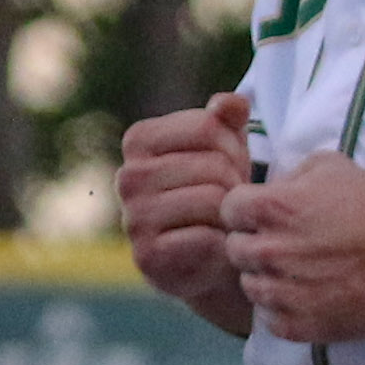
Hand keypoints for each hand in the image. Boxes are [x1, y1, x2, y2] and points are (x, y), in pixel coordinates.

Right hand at [120, 92, 253, 316]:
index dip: (234, 148)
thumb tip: (232, 104)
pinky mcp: (147, 256)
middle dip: (237, 184)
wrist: (209, 259)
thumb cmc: (217, 193)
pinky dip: (222, 246)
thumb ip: (227, 120)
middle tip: (229, 202)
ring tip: (224, 222)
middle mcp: (127, 176)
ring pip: (213, 200)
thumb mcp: (226, 148)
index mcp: (139, 139)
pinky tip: (215, 249)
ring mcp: (133, 217)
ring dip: (232, 215)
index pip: (207, 126)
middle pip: (214, 165)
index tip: (230, 167)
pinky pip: (206, 239)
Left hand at [222, 150, 364, 342]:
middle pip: (235, 250)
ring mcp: (284, 292)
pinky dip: (282, 311)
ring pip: (250, 287)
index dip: (247, 212)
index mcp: (269, 208)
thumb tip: (272, 189)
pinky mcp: (303, 325)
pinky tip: (304, 297)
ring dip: (267, 279)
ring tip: (297, 273)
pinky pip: (270, 321)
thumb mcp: (328, 166)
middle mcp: (269, 251)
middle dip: (254, 245)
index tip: (266, 216)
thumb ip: (288, 177)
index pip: (228, 210)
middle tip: (283, 245)